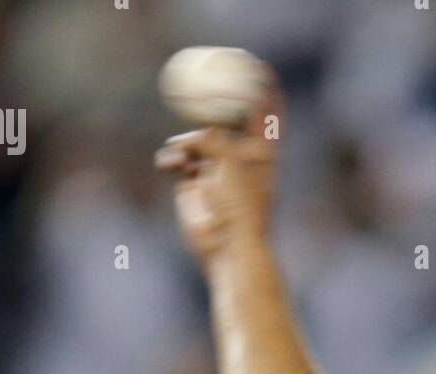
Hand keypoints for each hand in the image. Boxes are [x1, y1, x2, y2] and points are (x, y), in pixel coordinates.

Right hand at [154, 78, 283, 267]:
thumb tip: (193, 134)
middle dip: (212, 104)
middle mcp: (238, 158)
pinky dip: (171, 159)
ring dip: (185, 144)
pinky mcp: (192, 183)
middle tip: (200, 82)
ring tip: (185, 162)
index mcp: (261, 153)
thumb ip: (212, 135)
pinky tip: (171, 166)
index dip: (263, 90)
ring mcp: (214, 169)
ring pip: (194, 138)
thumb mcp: (228, 159)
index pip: (264, 115)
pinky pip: (176, 158)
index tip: (261, 66)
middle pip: (224, 120)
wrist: (226, 245)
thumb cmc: (239, 205)